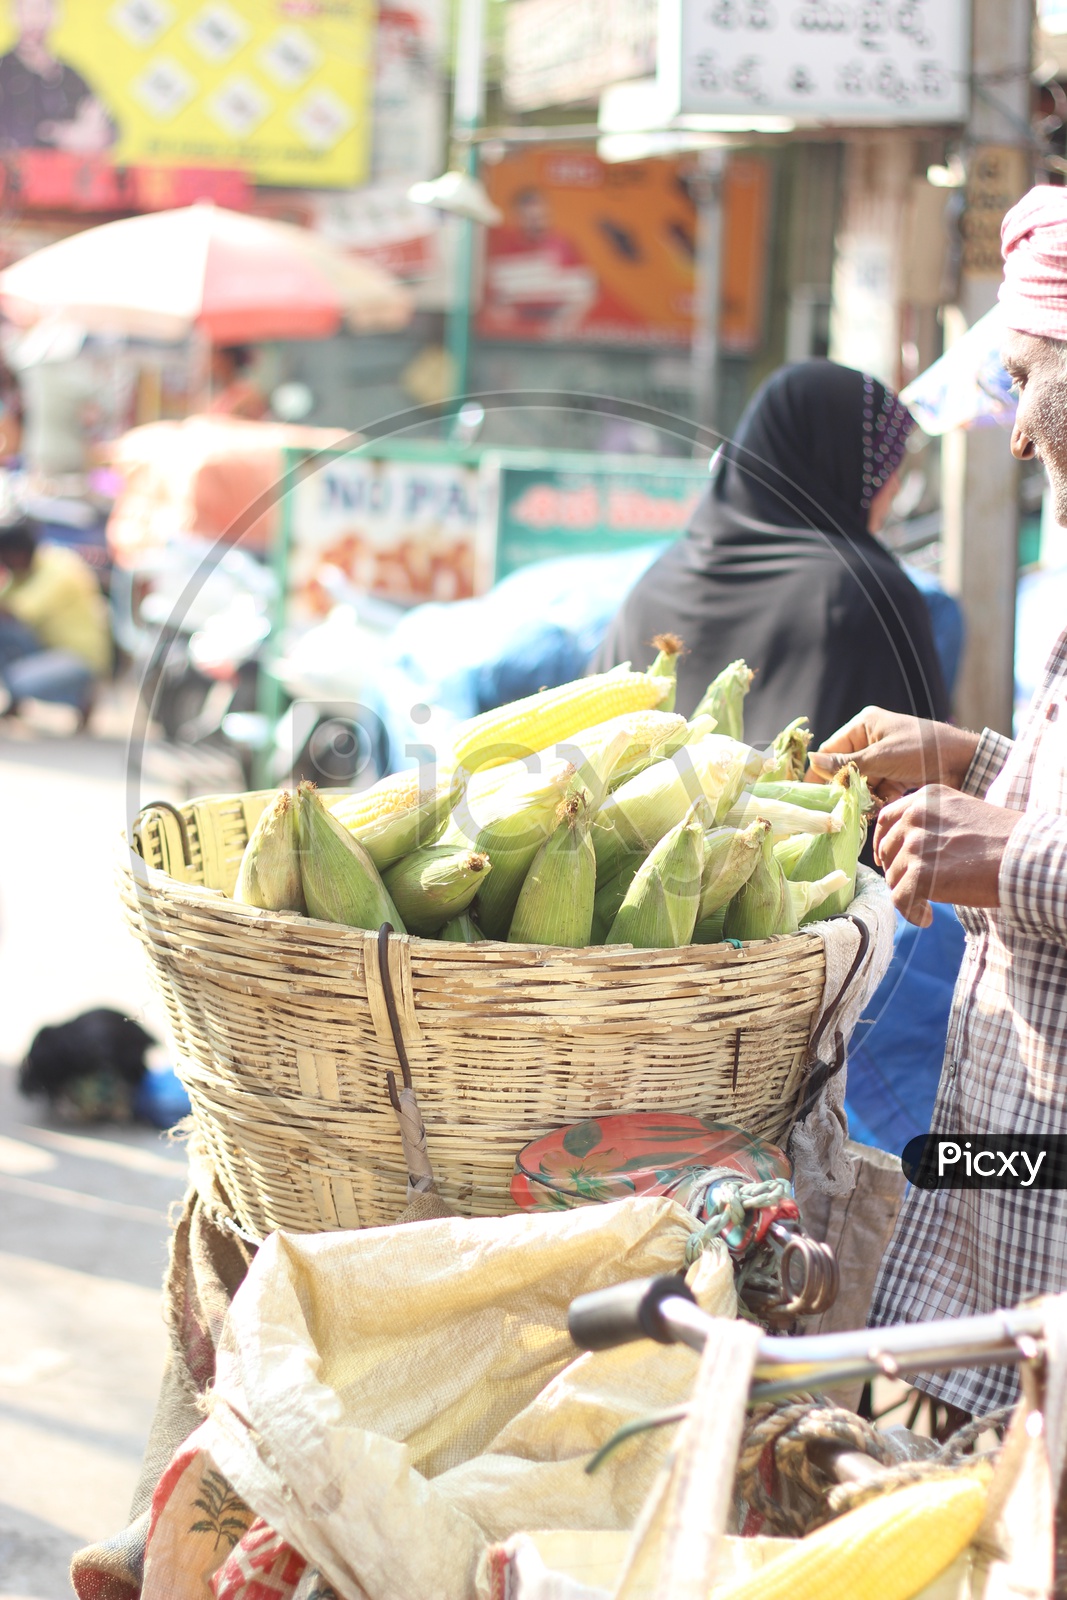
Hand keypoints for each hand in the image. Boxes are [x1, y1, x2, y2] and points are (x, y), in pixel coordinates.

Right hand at [807, 707, 980, 801]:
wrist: (965, 763)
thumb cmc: (923, 750)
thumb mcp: (882, 757)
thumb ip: (847, 764)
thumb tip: (811, 762)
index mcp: (865, 725)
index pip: (831, 749)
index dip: (822, 772)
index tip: (814, 795)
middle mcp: (871, 740)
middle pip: (845, 768)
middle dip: (847, 786)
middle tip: (845, 804)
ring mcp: (884, 758)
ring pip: (861, 782)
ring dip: (864, 796)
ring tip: (870, 805)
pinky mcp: (895, 774)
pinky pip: (877, 789)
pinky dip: (879, 799)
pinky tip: (885, 805)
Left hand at [873, 784, 1020, 926]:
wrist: (1023, 857)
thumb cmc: (1002, 841)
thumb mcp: (961, 814)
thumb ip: (932, 823)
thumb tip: (908, 848)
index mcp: (926, 798)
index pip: (887, 818)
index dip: (884, 843)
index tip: (887, 861)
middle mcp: (916, 817)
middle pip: (887, 851)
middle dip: (897, 872)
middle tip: (916, 888)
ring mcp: (916, 844)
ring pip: (893, 877)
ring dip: (909, 894)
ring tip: (929, 904)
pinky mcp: (921, 873)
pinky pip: (901, 900)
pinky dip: (911, 913)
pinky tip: (927, 918)